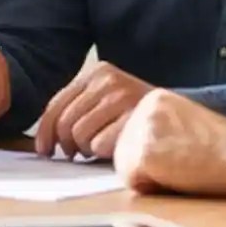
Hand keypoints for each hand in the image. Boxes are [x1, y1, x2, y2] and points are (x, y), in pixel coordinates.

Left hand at [36, 61, 152, 159]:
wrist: (180, 119)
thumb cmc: (136, 114)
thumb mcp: (105, 99)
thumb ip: (78, 108)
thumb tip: (45, 139)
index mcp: (98, 72)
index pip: (57, 104)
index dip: (45, 132)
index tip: (44, 150)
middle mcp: (109, 80)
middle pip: (65, 122)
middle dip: (66, 144)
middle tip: (75, 154)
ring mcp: (123, 97)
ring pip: (80, 135)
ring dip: (86, 149)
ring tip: (100, 148)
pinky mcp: (134, 118)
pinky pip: (99, 144)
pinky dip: (104, 153)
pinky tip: (116, 149)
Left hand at [113, 89, 225, 195]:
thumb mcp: (186, 131)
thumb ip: (157, 135)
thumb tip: (125, 153)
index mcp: (154, 99)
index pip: (129, 137)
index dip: (153, 158)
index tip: (184, 157)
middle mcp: (144, 105)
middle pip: (120, 151)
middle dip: (146, 169)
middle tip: (185, 165)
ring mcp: (143, 125)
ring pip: (123, 166)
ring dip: (149, 178)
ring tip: (184, 169)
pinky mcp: (144, 149)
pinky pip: (130, 180)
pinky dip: (152, 188)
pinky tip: (181, 175)